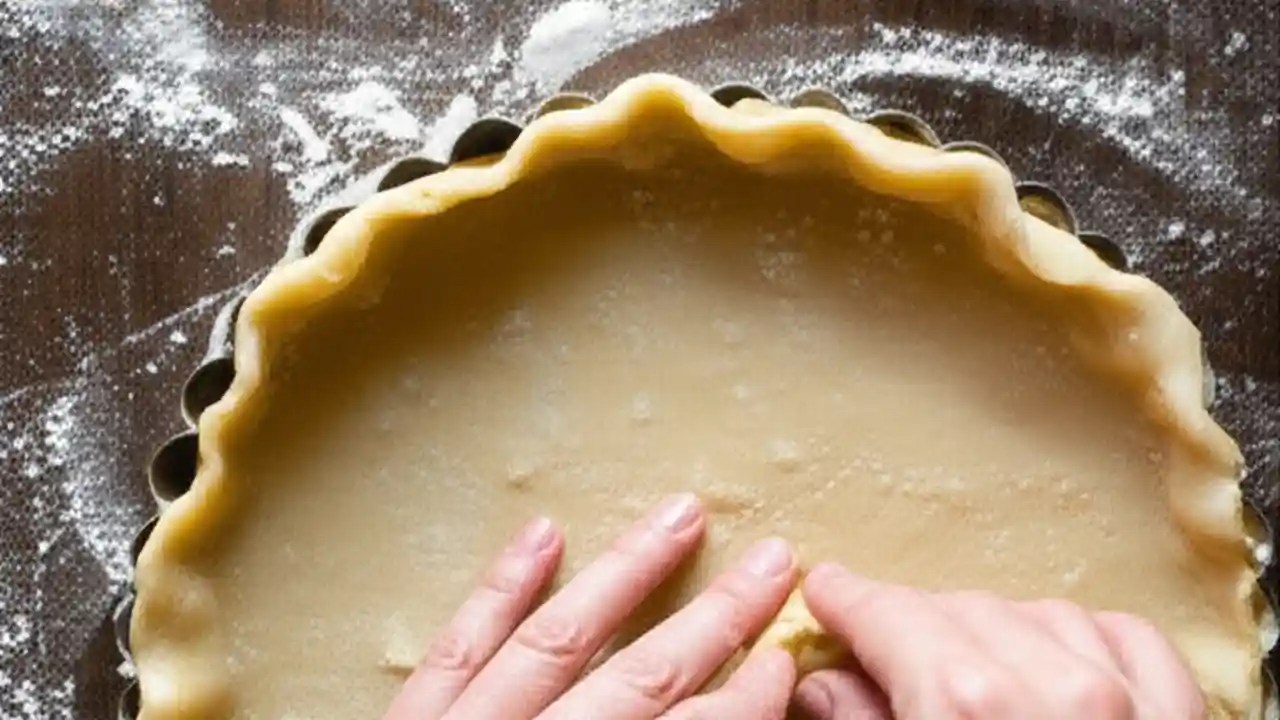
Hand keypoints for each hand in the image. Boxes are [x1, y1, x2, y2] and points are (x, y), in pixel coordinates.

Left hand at [383, 494, 799, 719]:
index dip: (742, 700)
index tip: (783, 658)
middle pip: (638, 680)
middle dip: (714, 621)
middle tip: (773, 563)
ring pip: (556, 640)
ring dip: (625, 574)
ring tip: (680, 515)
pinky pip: (457, 647)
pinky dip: (501, 587)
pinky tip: (543, 534)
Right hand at [791, 563, 1205, 719]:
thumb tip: (823, 682)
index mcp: (963, 704)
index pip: (885, 615)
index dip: (844, 600)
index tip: (824, 591)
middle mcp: (1049, 687)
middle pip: (952, 611)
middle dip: (912, 627)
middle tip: (881, 651)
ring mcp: (1123, 698)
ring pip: (1034, 614)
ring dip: (993, 632)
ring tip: (971, 670)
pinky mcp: (1179, 714)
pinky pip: (1125, 636)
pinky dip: (1085, 638)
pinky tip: (1060, 657)